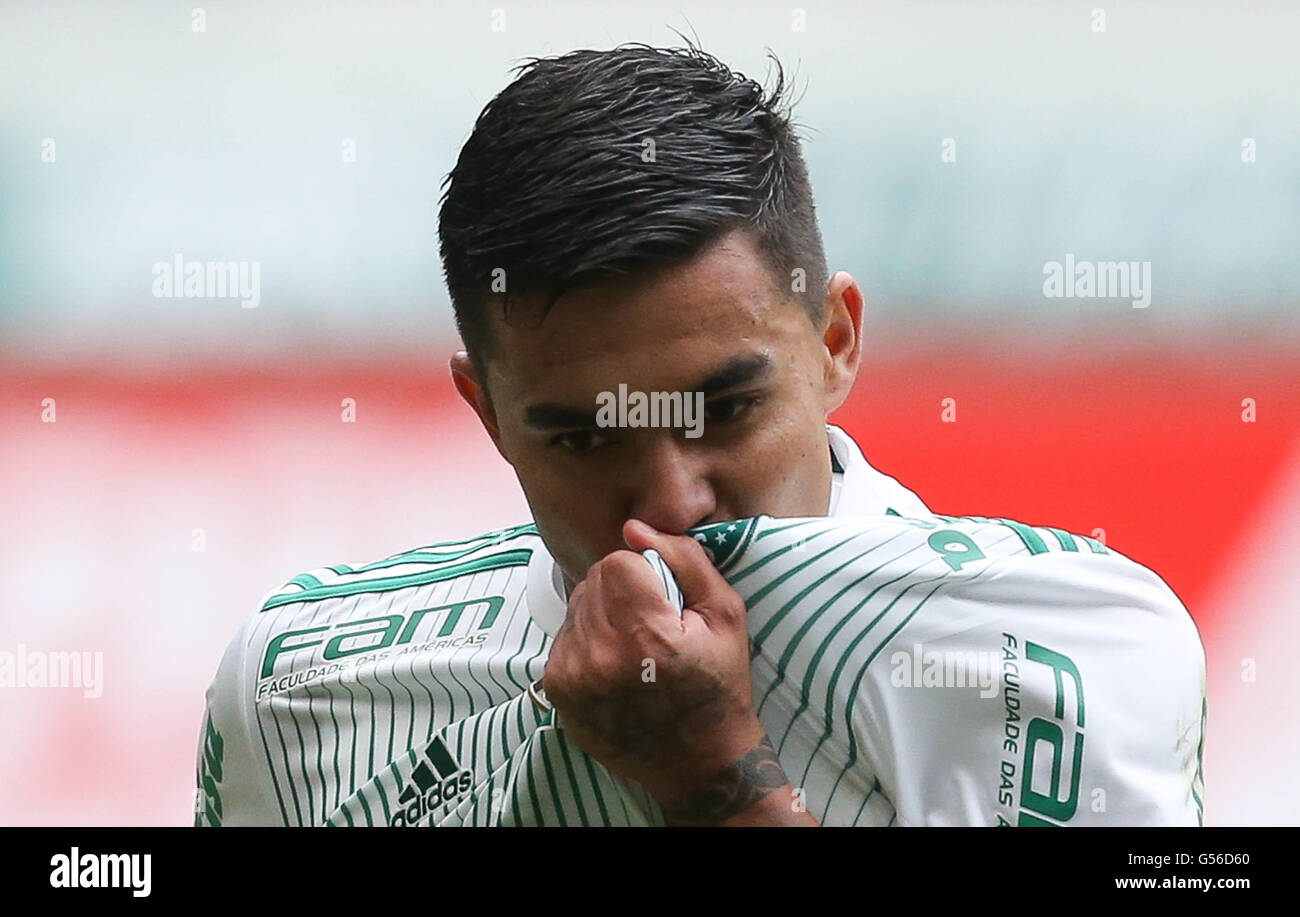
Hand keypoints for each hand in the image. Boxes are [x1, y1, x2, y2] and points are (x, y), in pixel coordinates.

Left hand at [541, 518, 816, 824]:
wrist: (700, 763)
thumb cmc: (719, 686)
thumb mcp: (725, 614)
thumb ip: (684, 559)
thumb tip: (634, 529)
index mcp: (646, 635)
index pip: (617, 563)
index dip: (644, 575)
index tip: (663, 605)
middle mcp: (601, 657)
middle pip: (592, 581)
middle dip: (621, 592)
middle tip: (651, 628)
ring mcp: (573, 677)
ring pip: (576, 606)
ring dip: (602, 615)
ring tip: (633, 648)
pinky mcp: (556, 691)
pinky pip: (564, 637)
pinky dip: (587, 642)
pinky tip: (614, 666)